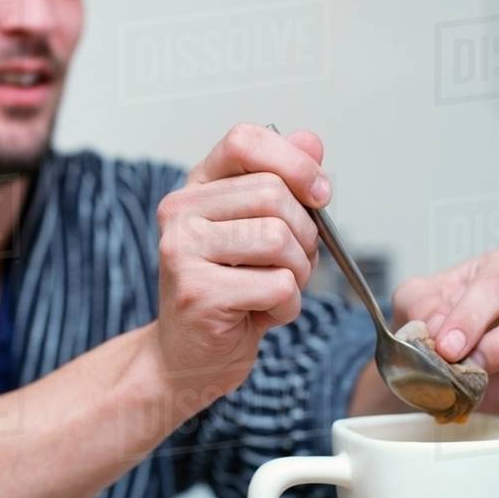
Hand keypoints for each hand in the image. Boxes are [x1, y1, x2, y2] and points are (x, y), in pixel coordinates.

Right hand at [154, 123, 328, 407]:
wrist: (188, 357)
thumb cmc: (228, 291)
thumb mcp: (259, 229)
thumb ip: (284, 183)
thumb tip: (311, 142)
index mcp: (196, 186)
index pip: (245, 140)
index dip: (293, 162)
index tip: (319, 194)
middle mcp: (180, 211)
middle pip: (273, 194)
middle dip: (304, 235)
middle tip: (291, 264)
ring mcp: (182, 251)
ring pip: (279, 239)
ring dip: (297, 273)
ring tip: (274, 290)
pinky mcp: (197, 293)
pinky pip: (278, 286)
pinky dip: (287, 306)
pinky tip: (261, 315)